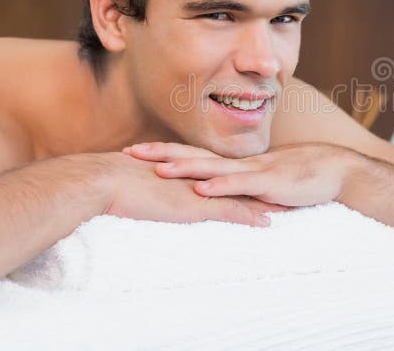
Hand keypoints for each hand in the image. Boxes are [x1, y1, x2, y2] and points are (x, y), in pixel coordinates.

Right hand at [84, 151, 286, 226]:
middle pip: (237, 179)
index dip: (240, 177)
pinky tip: (266, 224)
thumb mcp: (139, 182)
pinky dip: (248, 216)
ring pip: (239, 194)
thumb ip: (151, 186)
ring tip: (288, 205)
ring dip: (264, 200)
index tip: (259, 181)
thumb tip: (151, 191)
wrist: (105, 180)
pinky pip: (227, 211)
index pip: (219, 173)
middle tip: (286, 187)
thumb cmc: (114, 183)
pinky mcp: (193, 205)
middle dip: (262, 183)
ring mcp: (197, 189)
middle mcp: (196, 176)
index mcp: (185, 169)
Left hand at [123, 142, 358, 207]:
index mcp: (239, 164)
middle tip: (131, 151)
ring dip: (185, 167)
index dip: (169, 152)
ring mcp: (255, 171)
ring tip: (158, 168)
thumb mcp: (269, 184)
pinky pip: (241, 185)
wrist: (338, 171)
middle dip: (163, 153)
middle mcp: (241, 163)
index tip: (140, 151)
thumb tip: (225, 199)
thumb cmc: (305, 177)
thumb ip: (247, 190)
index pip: (197, 155)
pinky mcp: (270, 184)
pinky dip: (220, 186)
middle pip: (195, 155)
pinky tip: (201, 188)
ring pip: (213, 168)